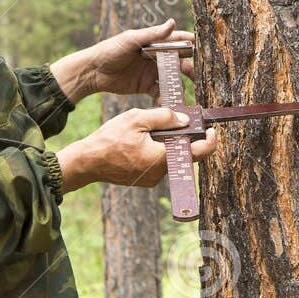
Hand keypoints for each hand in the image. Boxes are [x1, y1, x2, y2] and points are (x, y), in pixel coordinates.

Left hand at [50, 19, 195, 102]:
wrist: (92, 72)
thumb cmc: (110, 50)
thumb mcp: (131, 40)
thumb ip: (152, 34)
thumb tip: (172, 22)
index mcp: (155, 42)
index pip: (178, 41)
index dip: (192, 45)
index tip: (206, 50)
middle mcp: (157, 57)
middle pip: (180, 63)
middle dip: (191, 70)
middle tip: (200, 79)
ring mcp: (153, 72)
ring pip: (173, 80)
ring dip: (180, 87)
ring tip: (188, 95)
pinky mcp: (147, 86)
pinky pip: (161, 93)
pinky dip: (167, 98)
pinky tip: (172, 105)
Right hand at [57, 107, 216, 191]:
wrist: (86, 162)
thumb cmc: (109, 140)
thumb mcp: (137, 119)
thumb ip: (164, 117)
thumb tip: (184, 120)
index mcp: (162, 158)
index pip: (197, 153)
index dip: (209, 141)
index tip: (212, 130)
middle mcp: (161, 173)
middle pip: (184, 155)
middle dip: (184, 139)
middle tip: (180, 122)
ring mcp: (152, 179)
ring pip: (170, 159)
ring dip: (168, 145)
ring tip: (152, 130)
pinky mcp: (144, 180)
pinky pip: (158, 164)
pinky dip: (157, 152)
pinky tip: (143, 141)